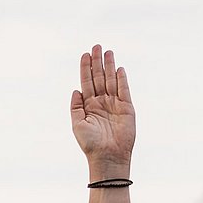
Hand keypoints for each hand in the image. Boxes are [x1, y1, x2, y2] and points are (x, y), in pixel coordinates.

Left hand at [69, 45, 134, 172]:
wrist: (107, 157)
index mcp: (89, 105)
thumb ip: (75, 106)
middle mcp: (101, 102)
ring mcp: (114, 104)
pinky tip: (118, 68)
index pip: (87, 82)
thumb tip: (75, 89)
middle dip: (98, 62)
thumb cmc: (90, 144)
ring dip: (109, 66)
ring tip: (108, 51)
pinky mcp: (127, 108)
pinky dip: (121, 79)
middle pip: (99, 77)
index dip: (86, 68)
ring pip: (111, 80)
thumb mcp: (77, 124)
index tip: (85, 54)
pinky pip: (124, 90)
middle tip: (97, 46)